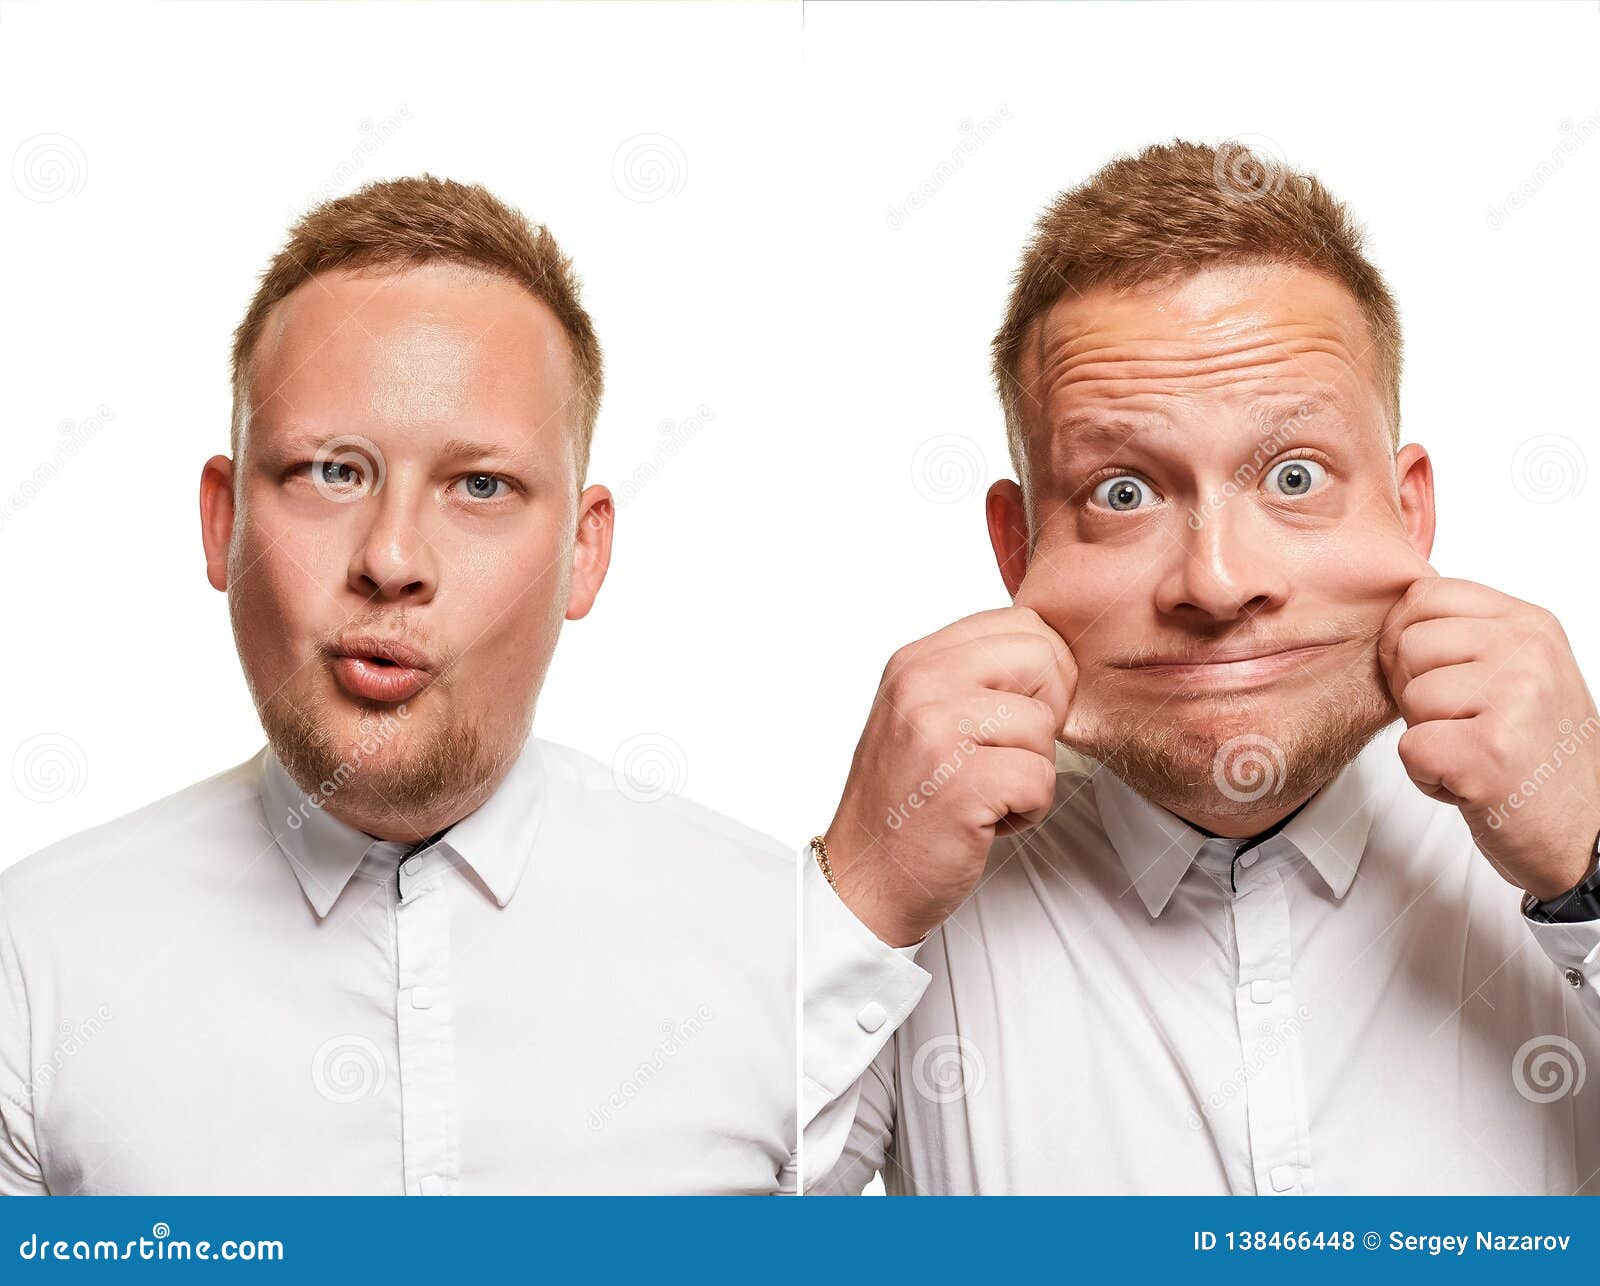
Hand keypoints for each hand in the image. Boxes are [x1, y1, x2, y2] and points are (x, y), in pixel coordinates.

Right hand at [822, 606, 1077, 946]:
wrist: (864, 878)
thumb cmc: (902, 804)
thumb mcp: (920, 716)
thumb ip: (972, 677)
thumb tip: (1052, 655)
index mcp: (915, 662)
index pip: (1019, 622)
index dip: (1043, 670)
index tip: (1020, 712)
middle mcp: (921, 685)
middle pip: (1043, 657)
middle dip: (1049, 711)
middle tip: (1012, 752)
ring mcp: (938, 732)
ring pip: (1044, 724)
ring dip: (1032, 770)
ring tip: (988, 792)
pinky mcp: (962, 784)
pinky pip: (1041, 777)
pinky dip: (1029, 810)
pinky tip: (988, 819)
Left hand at [1378, 577, 1599, 901]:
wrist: (1584, 831)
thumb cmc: (1539, 754)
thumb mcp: (1519, 673)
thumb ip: (1467, 636)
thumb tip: (1395, 614)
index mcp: (1530, 624)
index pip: (1424, 595)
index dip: (1406, 640)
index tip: (1437, 677)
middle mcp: (1528, 652)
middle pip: (1407, 644)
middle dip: (1415, 692)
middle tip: (1463, 726)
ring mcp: (1513, 700)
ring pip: (1408, 696)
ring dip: (1425, 736)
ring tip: (1473, 753)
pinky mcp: (1489, 753)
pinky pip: (1411, 748)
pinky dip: (1427, 776)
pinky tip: (1469, 782)